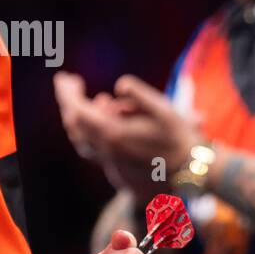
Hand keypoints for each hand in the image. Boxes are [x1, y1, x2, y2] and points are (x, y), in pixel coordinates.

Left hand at [54, 71, 197, 198]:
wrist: (190, 175)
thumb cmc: (180, 139)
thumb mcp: (164, 110)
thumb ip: (139, 94)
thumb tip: (118, 86)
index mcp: (114, 135)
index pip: (78, 111)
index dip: (67, 93)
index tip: (64, 77)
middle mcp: (107, 150)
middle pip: (74, 123)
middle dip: (70, 100)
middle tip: (72, 81)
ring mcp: (110, 161)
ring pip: (81, 136)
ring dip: (81, 115)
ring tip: (101, 99)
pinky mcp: (116, 166)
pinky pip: (93, 144)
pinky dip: (92, 127)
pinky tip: (111, 114)